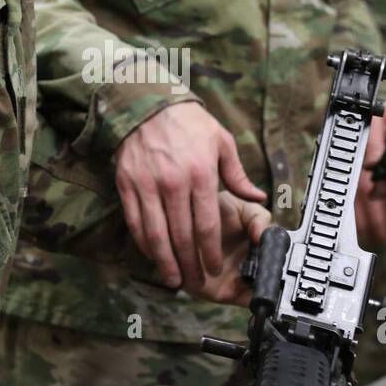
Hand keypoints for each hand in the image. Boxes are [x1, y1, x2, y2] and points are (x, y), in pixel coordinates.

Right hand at [114, 103, 265, 289]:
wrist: (147, 104)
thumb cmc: (188, 123)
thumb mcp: (221, 142)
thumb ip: (238, 175)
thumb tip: (257, 197)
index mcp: (201, 174)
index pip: (207, 224)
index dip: (210, 251)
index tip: (214, 266)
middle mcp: (173, 183)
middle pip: (182, 235)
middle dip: (190, 263)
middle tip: (195, 281)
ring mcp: (148, 186)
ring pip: (157, 234)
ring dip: (165, 261)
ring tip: (173, 278)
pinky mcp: (128, 185)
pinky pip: (136, 221)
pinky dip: (144, 242)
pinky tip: (152, 255)